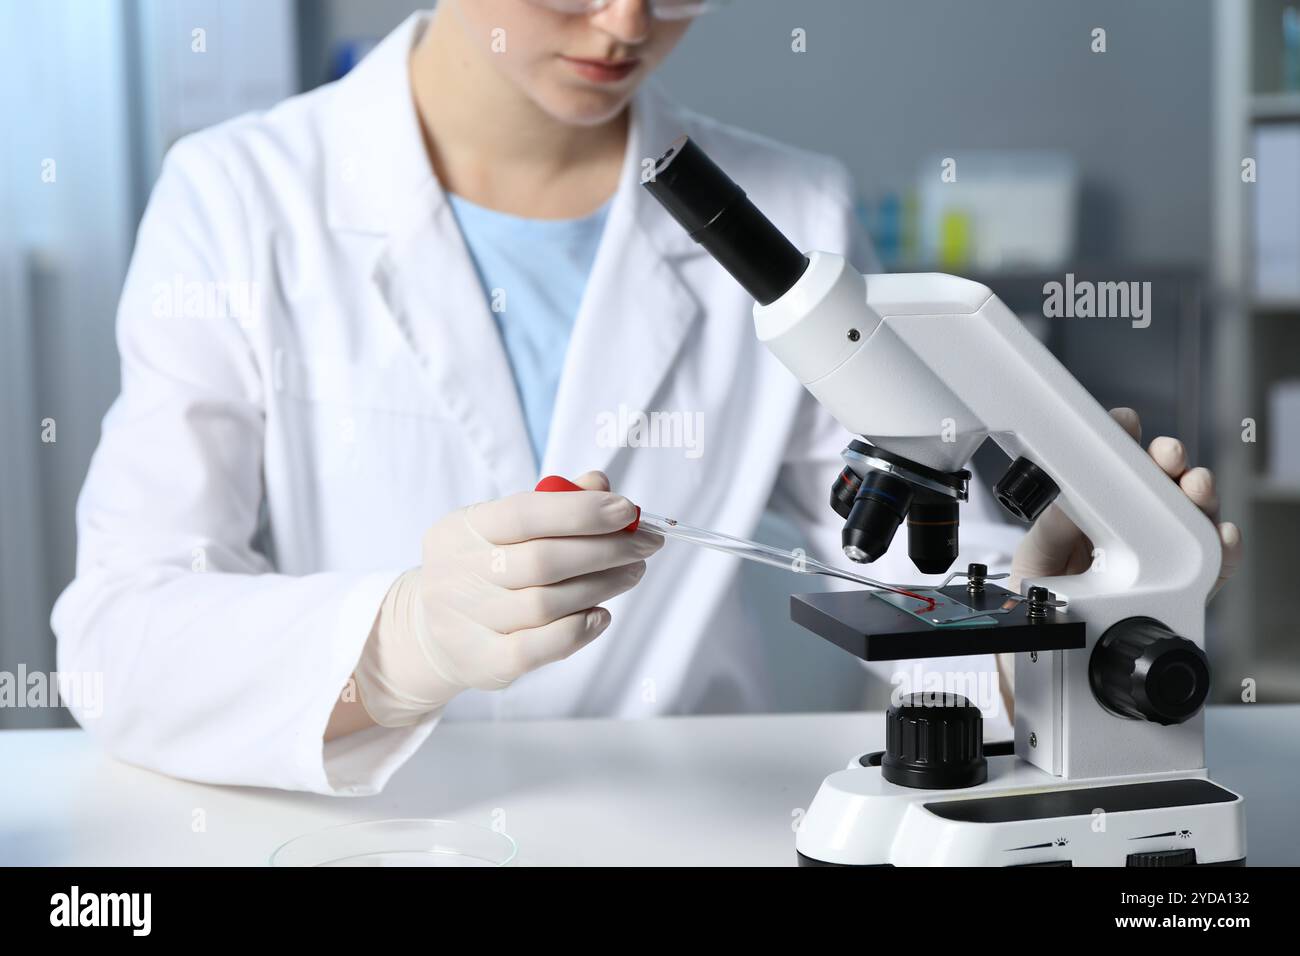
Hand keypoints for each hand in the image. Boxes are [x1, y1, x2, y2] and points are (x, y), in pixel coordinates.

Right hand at [353, 471, 661, 726]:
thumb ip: (553, 502)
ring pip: (547, 604)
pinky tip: (601, 615)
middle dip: (606, 550)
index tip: (628, 510)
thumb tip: (601, 486)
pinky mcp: (483, 662)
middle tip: (645, 545)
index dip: (581, 510)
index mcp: (461, 529)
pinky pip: (539, 648)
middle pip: (542, 561)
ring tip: (631, 573)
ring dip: (602, 586)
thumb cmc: (485, 567)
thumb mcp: (503, 528)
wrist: (431, 629)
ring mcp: (466, 622)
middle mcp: (457, 574)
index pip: (524, 513)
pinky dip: (578, 630)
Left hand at [998, 409, 1241, 718]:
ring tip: (1195, 487)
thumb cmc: (1036, 621)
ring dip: (1197, 498)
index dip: (1123, 444)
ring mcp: (1157, 564)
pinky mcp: (1179, 595)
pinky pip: (1211, 569)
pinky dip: (1224, 549)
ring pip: (1190, 521)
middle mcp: (1127, 537)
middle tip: (1166, 457)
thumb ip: (1051, 533)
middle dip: (1167, 464)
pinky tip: (1222, 536)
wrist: (1044, 680)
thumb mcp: (1033, 569)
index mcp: (1089, 522)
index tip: (1126, 424)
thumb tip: (1071, 499)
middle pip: (1159, 489)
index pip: (1111, 473)